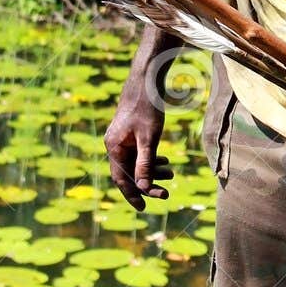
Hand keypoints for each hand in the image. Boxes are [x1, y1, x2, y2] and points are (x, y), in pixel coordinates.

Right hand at [104, 79, 172, 210]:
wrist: (145, 79)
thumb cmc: (147, 107)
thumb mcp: (149, 138)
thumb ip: (145, 164)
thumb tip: (143, 187)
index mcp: (114, 147)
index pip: (121, 179)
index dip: (132, 195)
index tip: (145, 207)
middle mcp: (114, 144)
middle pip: (128, 172)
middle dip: (146, 184)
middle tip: (165, 194)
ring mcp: (122, 138)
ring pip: (135, 162)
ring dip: (151, 171)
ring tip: (171, 174)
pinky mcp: (130, 131)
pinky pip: (138, 152)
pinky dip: (151, 159)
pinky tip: (165, 162)